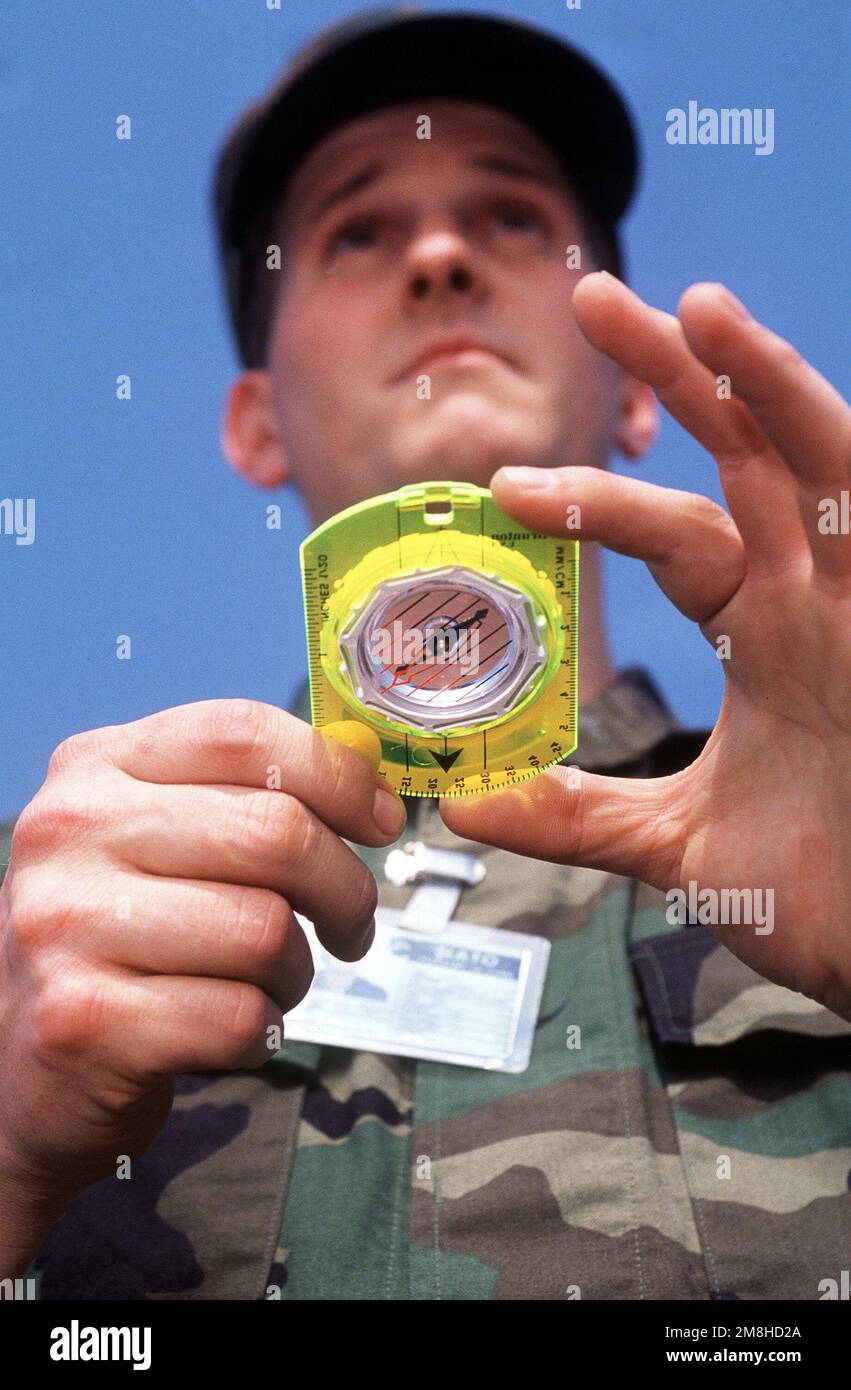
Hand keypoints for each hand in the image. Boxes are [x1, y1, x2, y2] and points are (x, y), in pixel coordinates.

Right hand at [0, 699, 405, 1211]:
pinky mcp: (84, 1020)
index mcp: (96, 766)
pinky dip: (263, 1030)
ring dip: (297, 970)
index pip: (242, 733)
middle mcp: (69, 831)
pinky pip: (239, 1016)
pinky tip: (229, 1028)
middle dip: (345, 887)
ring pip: (266, 930)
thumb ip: (245, 798)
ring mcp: (67, 925)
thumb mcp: (156, 839)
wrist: (23, 1069)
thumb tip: (371, 785)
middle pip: (273, 832)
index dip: (336, 773)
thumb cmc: (120, 941)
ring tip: (268, 982)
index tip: (379, 819)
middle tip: (351, 924)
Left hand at [440, 273, 850, 1020]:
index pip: (676, 533)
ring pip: (805, 446)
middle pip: (741, 453)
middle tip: (592, 300)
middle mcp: (812, 595)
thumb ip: (576, 813)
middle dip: (675, 373)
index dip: (595, 503)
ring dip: (745, 369)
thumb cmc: (824, 893)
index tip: (504, 490)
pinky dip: (804, 414)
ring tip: (678, 300)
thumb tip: (467, 802)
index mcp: (764, 634)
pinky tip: (755, 362)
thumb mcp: (675, 843)